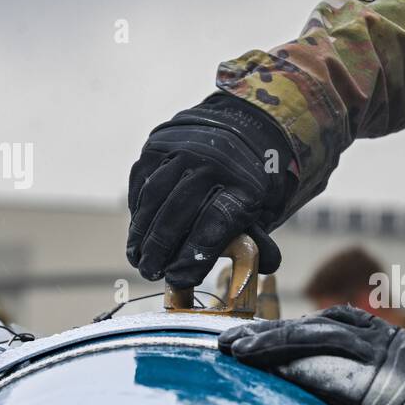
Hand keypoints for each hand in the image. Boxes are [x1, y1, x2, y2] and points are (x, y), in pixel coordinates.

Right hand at [126, 93, 296, 286]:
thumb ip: (259, 238)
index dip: (193, 255)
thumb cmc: (253, 179)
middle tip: (150, 273)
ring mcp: (184, 149)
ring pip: (154, 197)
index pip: (215, 224)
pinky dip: (137, 208)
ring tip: (138, 258)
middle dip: (160, 250)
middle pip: (178, 213)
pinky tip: (137, 230)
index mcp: (246, 184)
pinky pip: (142, 180)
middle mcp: (214, 163)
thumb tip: (262, 269)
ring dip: (142, 232)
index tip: (178, 279)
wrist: (244, 126)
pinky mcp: (160, 142)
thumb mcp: (266, 207)